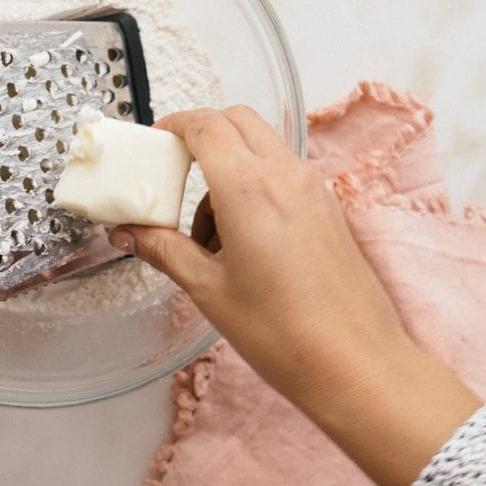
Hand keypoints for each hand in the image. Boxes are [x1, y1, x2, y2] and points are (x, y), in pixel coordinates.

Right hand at [110, 107, 481, 485]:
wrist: (355, 363)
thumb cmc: (284, 332)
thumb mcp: (208, 290)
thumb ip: (164, 250)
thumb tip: (129, 233)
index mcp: (249, 188)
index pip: (206, 126)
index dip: (175, 125)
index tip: (156, 142)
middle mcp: (285, 176)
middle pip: (237, 121)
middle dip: (202, 137)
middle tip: (176, 173)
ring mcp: (313, 189)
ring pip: (261, 149)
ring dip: (228, 169)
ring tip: (207, 237)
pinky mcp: (328, 208)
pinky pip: (283, 175)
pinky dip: (255, 187)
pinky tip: (242, 244)